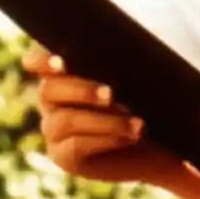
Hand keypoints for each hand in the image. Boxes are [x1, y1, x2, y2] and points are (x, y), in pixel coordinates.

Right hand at [23, 41, 184, 185]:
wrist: (162, 139)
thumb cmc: (148, 97)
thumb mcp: (139, 73)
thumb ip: (125, 58)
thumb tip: (134, 42)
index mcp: (63, 73)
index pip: (37, 62)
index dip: (41, 61)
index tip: (61, 63)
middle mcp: (52, 101)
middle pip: (49, 91)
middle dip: (81, 90)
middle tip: (110, 93)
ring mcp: (54, 130)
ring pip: (65, 120)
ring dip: (102, 120)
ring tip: (136, 121)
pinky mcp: (64, 156)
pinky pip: (76, 146)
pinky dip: (106, 138)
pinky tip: (130, 135)